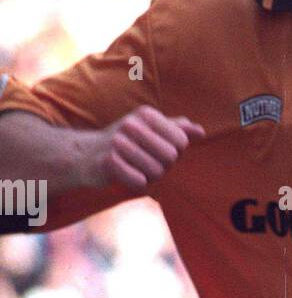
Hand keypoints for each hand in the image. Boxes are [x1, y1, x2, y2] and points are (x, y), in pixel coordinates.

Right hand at [76, 105, 204, 190]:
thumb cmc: (126, 142)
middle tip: (144, 161)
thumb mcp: (150, 129)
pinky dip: (136, 184)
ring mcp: (118, 142)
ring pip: (157, 172)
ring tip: (134, 167)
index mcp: (146, 114)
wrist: (85, 154)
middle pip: (171, 158)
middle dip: (162, 166)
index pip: (181, 142)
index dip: (174, 153)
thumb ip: (177, 129)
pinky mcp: (108, 162)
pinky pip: (140, 182)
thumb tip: (200, 132)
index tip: (156, 150)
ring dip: (149, 176)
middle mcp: (132, 124)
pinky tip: (125, 175)